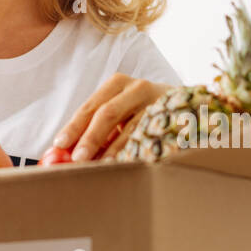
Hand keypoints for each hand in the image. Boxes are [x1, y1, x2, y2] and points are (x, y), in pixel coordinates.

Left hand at [51, 74, 169, 161]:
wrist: (191, 106)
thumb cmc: (145, 113)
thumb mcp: (121, 113)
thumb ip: (96, 130)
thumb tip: (64, 154)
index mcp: (118, 84)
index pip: (91, 106)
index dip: (74, 126)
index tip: (60, 145)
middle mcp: (137, 87)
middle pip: (108, 113)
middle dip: (90, 138)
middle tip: (77, 159)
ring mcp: (158, 101)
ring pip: (131, 127)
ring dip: (113, 150)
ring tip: (100, 166)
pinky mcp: (174, 116)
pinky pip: (151, 136)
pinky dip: (136, 151)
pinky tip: (127, 164)